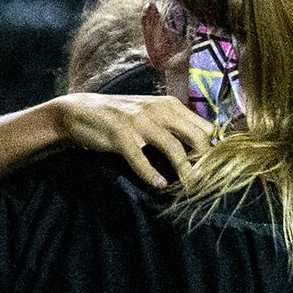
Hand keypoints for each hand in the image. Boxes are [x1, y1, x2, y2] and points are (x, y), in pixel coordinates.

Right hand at [50, 93, 213, 188]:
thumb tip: (204, 146)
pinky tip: (158, 184)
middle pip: (196, 137)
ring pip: (173, 148)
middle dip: (204, 161)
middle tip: (206, 181)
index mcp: (170, 105)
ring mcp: (138, 121)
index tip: (211, 167)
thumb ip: (175, 125)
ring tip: (189, 187)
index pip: (205, 127)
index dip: (211, 149)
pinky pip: (140, 159)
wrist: (80, 111)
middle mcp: (158, 110)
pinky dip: (150, 174)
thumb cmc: (123, 117)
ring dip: (184, 171)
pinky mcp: (120, 135)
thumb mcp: (152, 114)